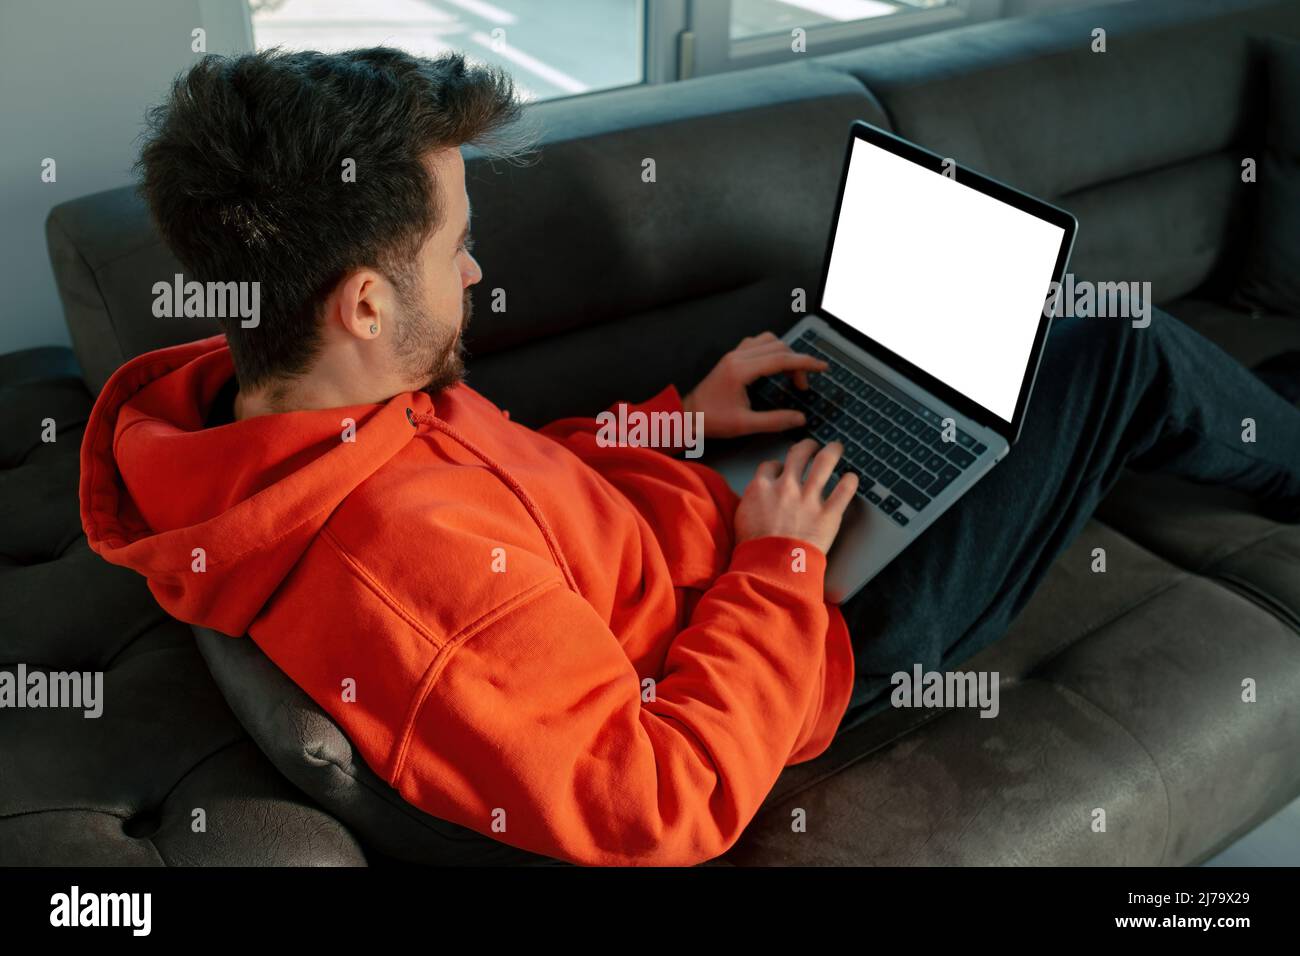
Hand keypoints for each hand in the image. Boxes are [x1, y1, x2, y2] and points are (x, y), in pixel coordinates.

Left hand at [681, 332, 828, 438]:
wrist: (687, 415)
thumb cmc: (711, 420)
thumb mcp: (745, 425)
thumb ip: (775, 421)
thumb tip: (800, 419)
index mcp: (741, 370)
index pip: (781, 359)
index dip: (805, 363)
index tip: (822, 367)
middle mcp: (738, 357)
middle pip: (779, 348)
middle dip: (797, 364)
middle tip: (801, 387)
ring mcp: (734, 354)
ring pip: (769, 341)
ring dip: (785, 354)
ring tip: (790, 376)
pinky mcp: (732, 357)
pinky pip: (757, 343)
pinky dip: (772, 351)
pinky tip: (774, 367)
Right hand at [734, 438, 857, 555]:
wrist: (770, 567)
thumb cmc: (754, 549)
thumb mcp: (741, 518)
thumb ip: (751, 501)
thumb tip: (756, 496)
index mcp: (762, 487)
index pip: (771, 465)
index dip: (778, 466)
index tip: (782, 469)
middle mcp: (786, 487)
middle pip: (798, 454)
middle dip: (806, 447)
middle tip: (811, 446)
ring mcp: (809, 499)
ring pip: (824, 463)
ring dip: (832, 452)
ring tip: (836, 448)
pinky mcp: (828, 514)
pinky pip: (844, 491)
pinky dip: (850, 482)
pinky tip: (852, 477)